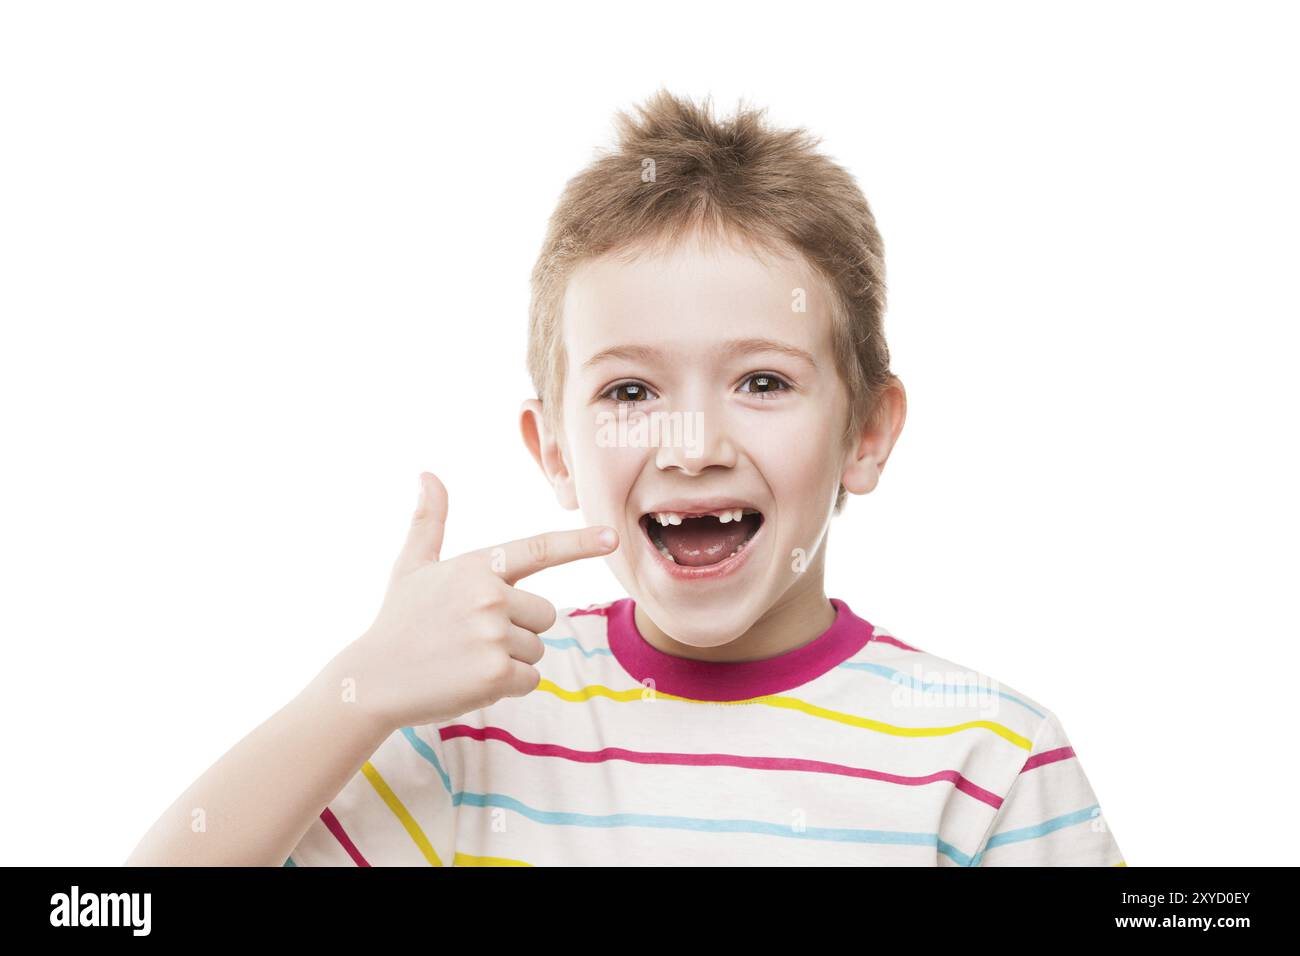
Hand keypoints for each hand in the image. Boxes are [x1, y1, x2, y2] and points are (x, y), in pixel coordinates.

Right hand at [328, 472, 618, 731]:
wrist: (371, 680)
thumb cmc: (398, 622)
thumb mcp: (412, 567)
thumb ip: (429, 522)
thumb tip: (427, 474)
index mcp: (476, 567)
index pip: (537, 549)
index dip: (579, 544)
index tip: (613, 538)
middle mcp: (489, 596)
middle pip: (545, 614)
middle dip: (519, 629)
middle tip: (472, 638)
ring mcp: (492, 636)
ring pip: (536, 649)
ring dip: (510, 659)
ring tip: (466, 659)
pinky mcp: (494, 674)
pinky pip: (530, 680)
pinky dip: (508, 686)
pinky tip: (470, 681)